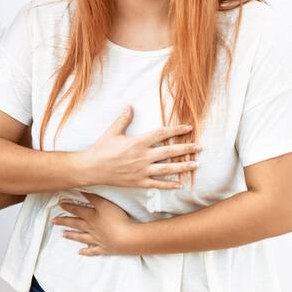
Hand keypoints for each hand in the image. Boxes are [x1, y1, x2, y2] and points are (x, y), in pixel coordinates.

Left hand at [52, 192, 139, 255]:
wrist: (127, 238)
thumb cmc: (117, 219)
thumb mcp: (105, 203)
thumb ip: (93, 196)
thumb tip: (81, 190)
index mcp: (91, 217)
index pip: (77, 210)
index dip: (68, 207)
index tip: (60, 204)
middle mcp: (91, 229)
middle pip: (76, 224)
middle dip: (64, 221)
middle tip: (54, 221)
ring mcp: (98, 240)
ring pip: (82, 237)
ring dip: (72, 235)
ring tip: (63, 235)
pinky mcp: (105, 249)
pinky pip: (93, 251)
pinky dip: (86, 251)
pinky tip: (80, 252)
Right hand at [76, 106, 201, 188]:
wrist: (91, 168)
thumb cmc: (100, 149)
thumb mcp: (112, 132)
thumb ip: (124, 120)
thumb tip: (130, 106)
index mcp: (138, 142)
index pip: (162, 134)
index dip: (176, 130)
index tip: (188, 128)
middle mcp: (143, 156)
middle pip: (170, 152)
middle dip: (187, 149)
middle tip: (200, 147)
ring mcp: (142, 170)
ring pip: (168, 169)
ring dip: (183, 166)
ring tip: (196, 164)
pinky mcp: (138, 182)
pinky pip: (157, 184)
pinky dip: (169, 185)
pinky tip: (179, 185)